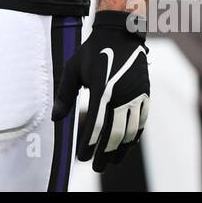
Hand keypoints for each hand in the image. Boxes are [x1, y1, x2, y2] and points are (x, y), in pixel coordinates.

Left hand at [52, 9, 149, 171]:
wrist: (121, 34)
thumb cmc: (93, 52)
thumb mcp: (73, 69)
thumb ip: (64, 95)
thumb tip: (56, 119)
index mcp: (102, 90)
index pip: (95, 126)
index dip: (89, 145)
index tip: (82, 157)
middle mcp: (121, 96)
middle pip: (114, 134)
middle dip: (105, 154)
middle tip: (97, 167)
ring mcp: (136, 96)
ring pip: (130, 132)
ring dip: (120, 150)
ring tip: (111, 162)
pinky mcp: (145, 95)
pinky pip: (141, 122)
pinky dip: (134, 138)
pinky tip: (126, 146)